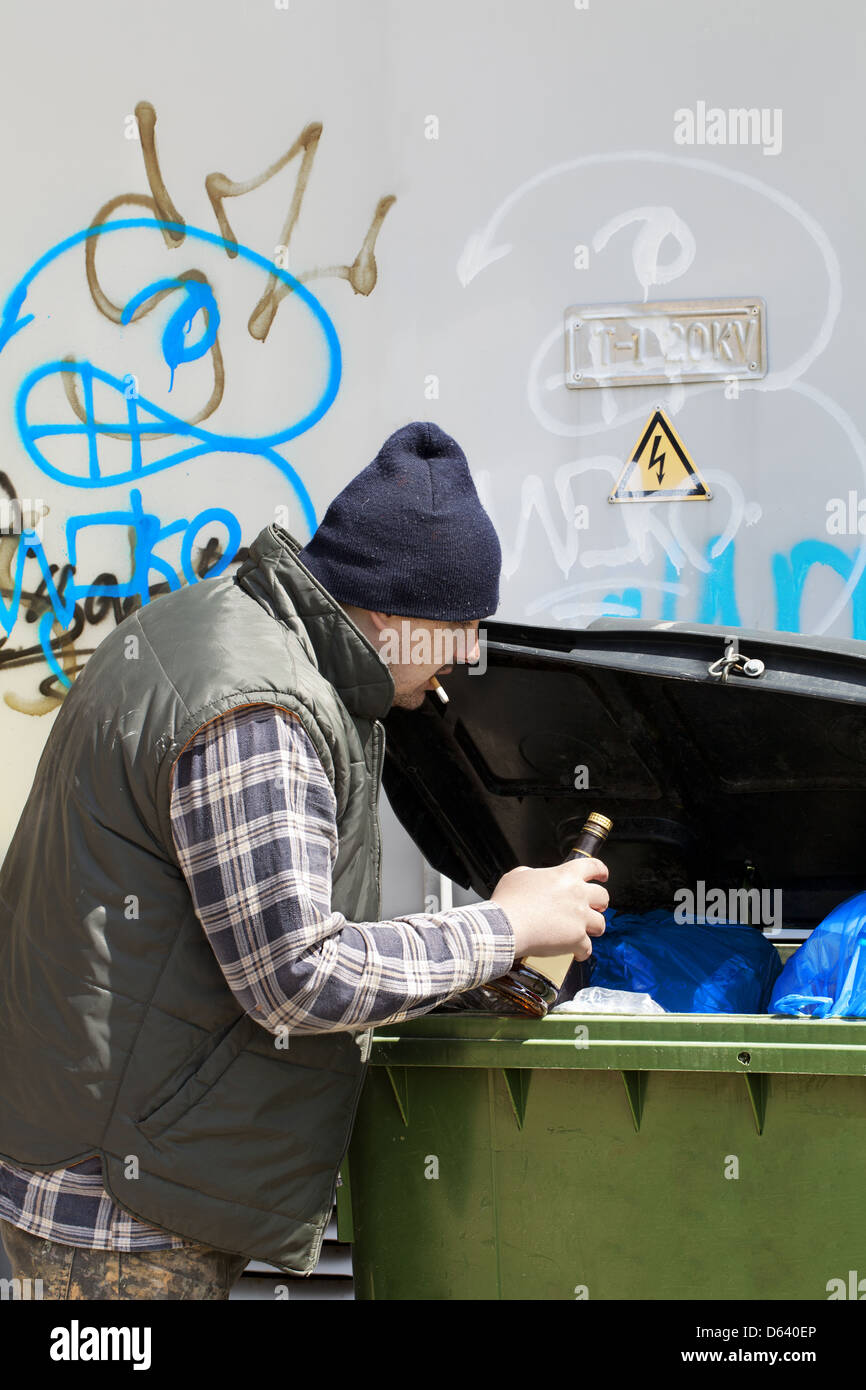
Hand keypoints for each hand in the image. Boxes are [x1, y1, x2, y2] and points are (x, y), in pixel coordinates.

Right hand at [491, 855, 608, 962]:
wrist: (505, 926)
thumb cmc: (509, 902)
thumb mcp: (518, 876)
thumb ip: (532, 874)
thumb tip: (534, 878)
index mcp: (565, 876)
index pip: (593, 866)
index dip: (600, 871)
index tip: (602, 875)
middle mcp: (577, 894)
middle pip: (603, 896)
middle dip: (599, 903)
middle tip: (592, 908)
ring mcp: (579, 917)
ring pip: (601, 923)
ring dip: (593, 928)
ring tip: (584, 931)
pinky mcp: (577, 939)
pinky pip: (587, 948)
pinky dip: (582, 952)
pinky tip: (576, 953)